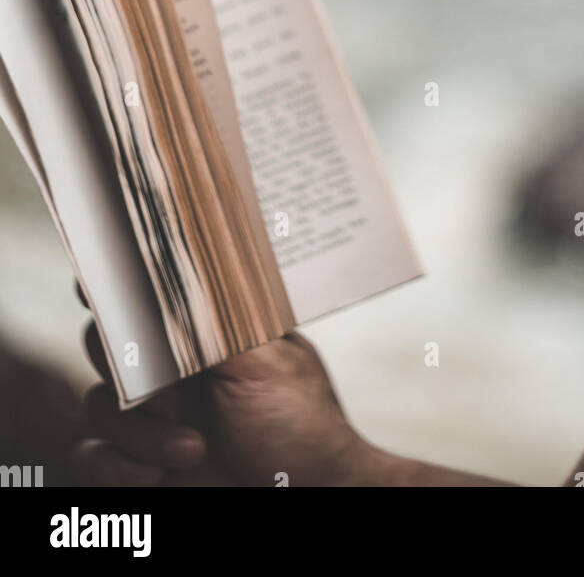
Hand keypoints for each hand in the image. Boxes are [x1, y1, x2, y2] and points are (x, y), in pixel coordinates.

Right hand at [71, 284, 384, 486]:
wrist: (307, 494)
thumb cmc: (301, 424)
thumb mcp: (267, 359)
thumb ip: (216, 322)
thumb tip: (178, 275)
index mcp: (201, 331)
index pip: (148, 296)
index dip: (118, 288)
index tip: (93, 286)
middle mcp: (171, 367)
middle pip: (106, 345)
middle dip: (131, 371)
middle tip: (175, 394)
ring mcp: (151, 415)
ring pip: (98, 405)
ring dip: (139, 431)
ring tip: (192, 449)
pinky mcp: (137, 462)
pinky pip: (90, 454)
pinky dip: (115, 465)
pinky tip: (157, 474)